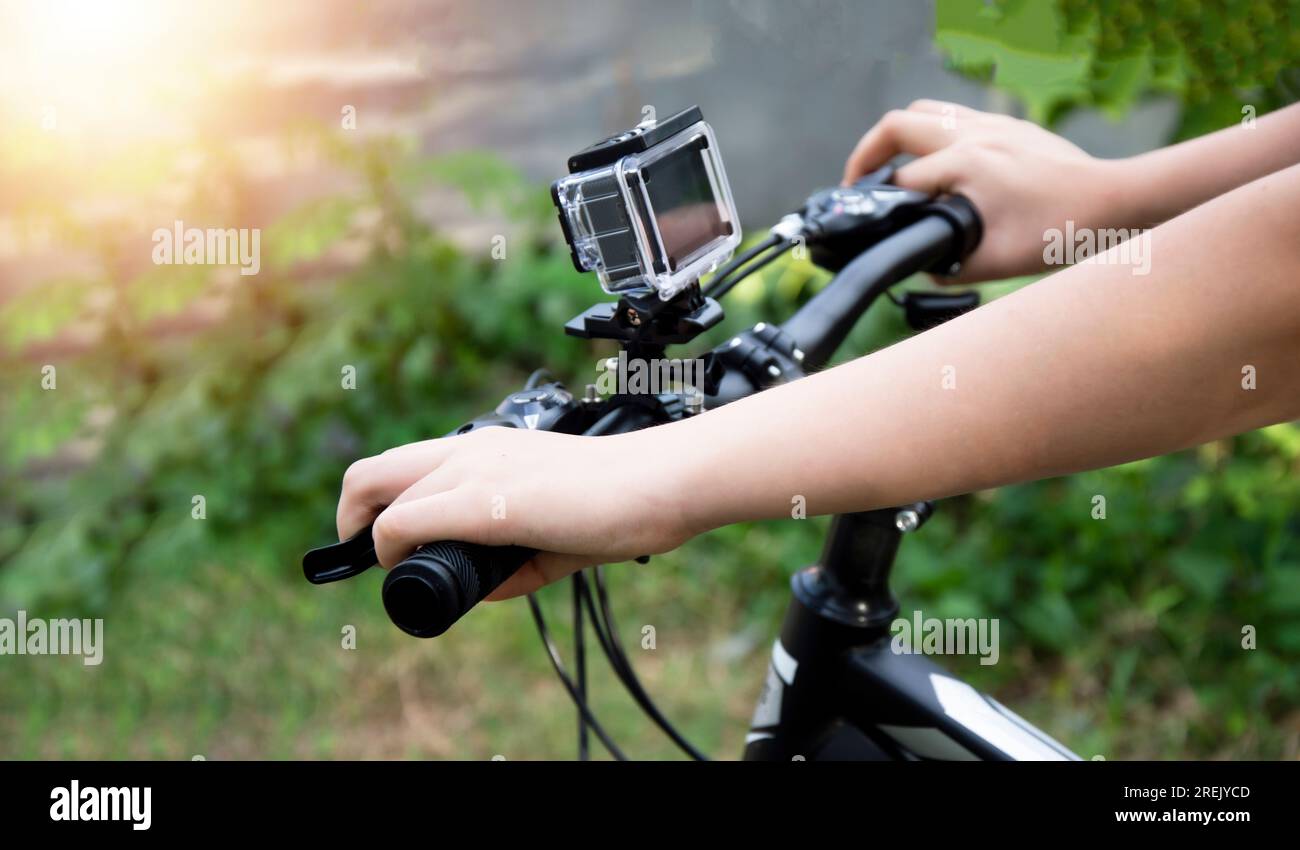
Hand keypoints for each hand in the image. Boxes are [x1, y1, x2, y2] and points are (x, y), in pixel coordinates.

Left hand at [334, 427, 692, 598]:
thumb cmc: (619, 503)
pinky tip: (411, 572)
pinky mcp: (483, 501)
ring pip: (376, 491)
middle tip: (368, 559)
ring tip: (394, 571)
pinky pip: (405, 523)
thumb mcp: (554, 531)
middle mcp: (470, 449)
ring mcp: (473, 470)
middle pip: (370, 471)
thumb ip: (515, 559)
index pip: (405, 466)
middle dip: (351, 519)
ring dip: (372, 539)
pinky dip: (394, 552)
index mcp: (487, 449)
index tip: (391, 545)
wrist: (658, 483)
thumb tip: (481, 591)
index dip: (379, 507)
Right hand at [843, 100, 1133, 282]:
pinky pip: (952, 116)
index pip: (900, 180)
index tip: (866, 225)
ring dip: (897, 138)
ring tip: (888, 169)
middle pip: (897, 126)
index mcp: (966, 163)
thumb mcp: (995, 262)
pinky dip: (929, 135)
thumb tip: (922, 267)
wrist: (1115, 202)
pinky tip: (934, 165)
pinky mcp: (1008, 127)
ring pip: (924, 112)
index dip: (877, 205)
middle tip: (856, 184)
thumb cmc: (1061, 231)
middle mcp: (974, 134)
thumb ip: (949, 266)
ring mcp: (992, 125)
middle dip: (866, 155)